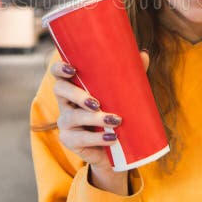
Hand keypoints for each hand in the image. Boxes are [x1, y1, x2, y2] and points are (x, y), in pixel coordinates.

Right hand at [50, 51, 149, 194]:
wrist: (116, 147)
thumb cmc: (115, 112)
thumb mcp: (121, 94)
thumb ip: (129, 76)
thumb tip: (144, 54)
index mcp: (74, 86)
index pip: (58, 73)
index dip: (59, 69)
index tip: (72, 69)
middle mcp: (65, 102)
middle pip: (59, 90)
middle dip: (77, 94)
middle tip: (96, 102)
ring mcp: (65, 122)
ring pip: (72, 116)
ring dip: (93, 118)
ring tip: (114, 121)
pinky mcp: (69, 140)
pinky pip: (79, 138)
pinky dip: (96, 138)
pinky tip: (111, 137)